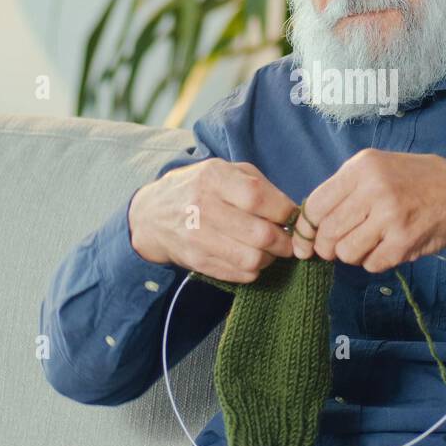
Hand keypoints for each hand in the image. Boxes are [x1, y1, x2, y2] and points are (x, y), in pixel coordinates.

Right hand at [128, 158, 297, 282]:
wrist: (152, 215)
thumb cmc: (199, 189)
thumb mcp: (224, 171)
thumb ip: (259, 186)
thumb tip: (292, 213)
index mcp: (214, 177)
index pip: (259, 198)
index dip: (284, 212)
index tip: (292, 217)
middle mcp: (203, 207)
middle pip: (261, 234)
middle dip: (284, 241)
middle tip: (288, 240)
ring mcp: (198, 238)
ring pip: (253, 259)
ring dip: (270, 257)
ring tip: (269, 248)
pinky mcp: (198, 262)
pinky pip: (240, 274)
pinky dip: (254, 269)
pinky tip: (250, 256)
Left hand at [291, 148, 445, 272]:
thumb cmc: (414, 180)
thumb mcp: (376, 167)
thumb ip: (344, 188)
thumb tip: (310, 222)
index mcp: (361, 168)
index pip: (315, 206)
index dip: (306, 229)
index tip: (308, 240)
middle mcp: (373, 189)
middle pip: (328, 233)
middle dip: (327, 248)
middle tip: (336, 249)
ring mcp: (390, 216)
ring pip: (347, 252)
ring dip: (353, 255)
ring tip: (368, 244)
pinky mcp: (404, 241)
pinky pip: (371, 264)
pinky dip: (374, 262)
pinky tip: (387, 248)